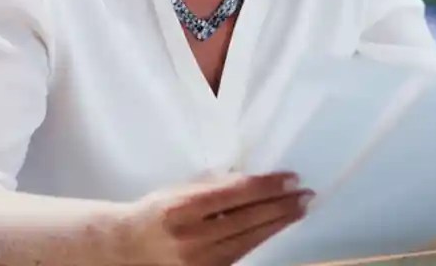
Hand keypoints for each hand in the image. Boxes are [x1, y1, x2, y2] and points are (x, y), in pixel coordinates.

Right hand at [121, 171, 312, 265]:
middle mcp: (191, 237)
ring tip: (299, 210)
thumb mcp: (180, 189)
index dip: (267, 186)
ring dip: (278, 224)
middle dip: (281, 206)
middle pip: (247, 219)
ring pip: (249, 240)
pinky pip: (240, 254)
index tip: (291, 178)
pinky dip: (260, 239)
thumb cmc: (156, 211)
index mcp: (182, 208)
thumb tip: (255, 179)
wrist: (129, 247)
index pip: (235, 194)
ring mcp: (199, 261)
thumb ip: (215, 185)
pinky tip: (275, 228)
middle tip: (306, 194)